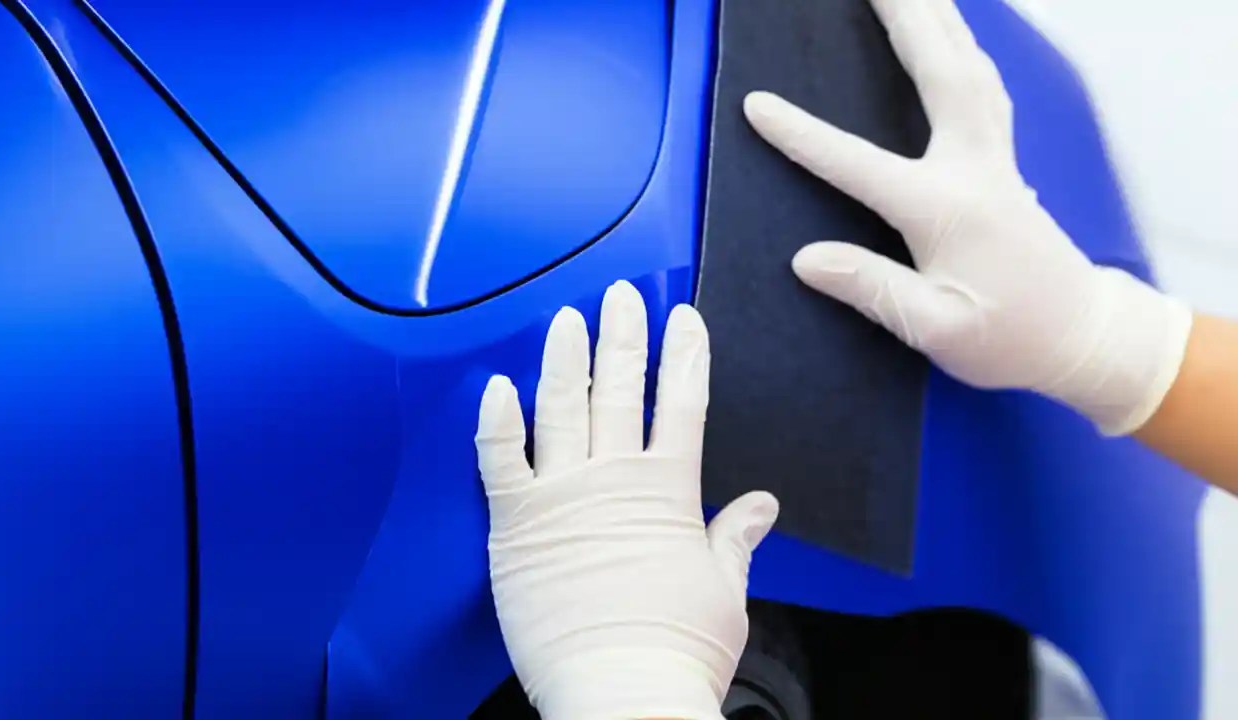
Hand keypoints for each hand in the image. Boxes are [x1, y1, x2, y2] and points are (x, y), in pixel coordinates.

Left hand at [475, 281, 778, 719]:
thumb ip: (735, 539)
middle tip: (622, 295)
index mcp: (667, 492)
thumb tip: (761, 505)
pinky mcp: (516, 524)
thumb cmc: (677, 649)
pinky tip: (496, 384)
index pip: (680, 404)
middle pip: (620, 391)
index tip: (683, 319)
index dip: (684, 356)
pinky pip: (498, 459)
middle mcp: (614, 481)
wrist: (620, 692)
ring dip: (564, 359)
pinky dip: (496, 420)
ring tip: (567, 318)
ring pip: (561, 409)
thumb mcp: (726, 591)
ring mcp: (562, 497)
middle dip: (624, 337)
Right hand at [742, 0, 1190, 434]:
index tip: (756, 105)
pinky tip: (952, 35)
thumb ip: (871, 289)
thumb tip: (806, 259)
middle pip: (939, 74)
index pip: (859, 165)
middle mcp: (974, 169)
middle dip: (903, 20)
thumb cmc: (1007, 339)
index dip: (803, 136)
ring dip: (939, 20)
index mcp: (945, 210)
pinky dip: (964, 48)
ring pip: (970, 68)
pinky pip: (985, 86)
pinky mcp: (1005, 163)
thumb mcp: (934, 329)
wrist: (1082, 336)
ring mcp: (996, 160)